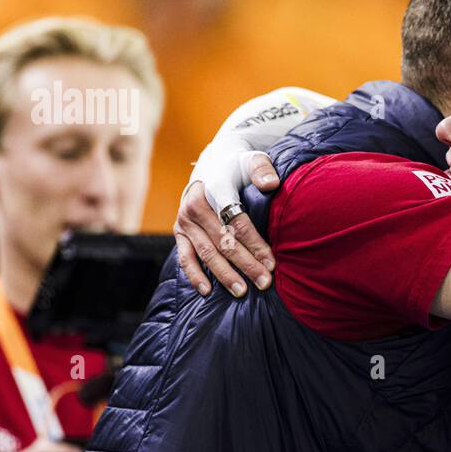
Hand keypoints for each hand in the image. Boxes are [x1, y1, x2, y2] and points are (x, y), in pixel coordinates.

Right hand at [174, 153, 279, 297]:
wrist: (212, 164)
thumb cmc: (237, 166)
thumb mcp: (252, 160)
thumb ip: (262, 169)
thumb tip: (271, 184)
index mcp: (214, 190)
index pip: (237, 223)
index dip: (255, 245)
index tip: (271, 263)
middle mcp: (194, 206)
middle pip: (223, 242)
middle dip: (245, 265)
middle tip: (265, 283)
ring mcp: (184, 221)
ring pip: (207, 252)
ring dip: (225, 274)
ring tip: (242, 291)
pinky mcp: (179, 231)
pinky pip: (185, 257)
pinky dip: (195, 274)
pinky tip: (207, 291)